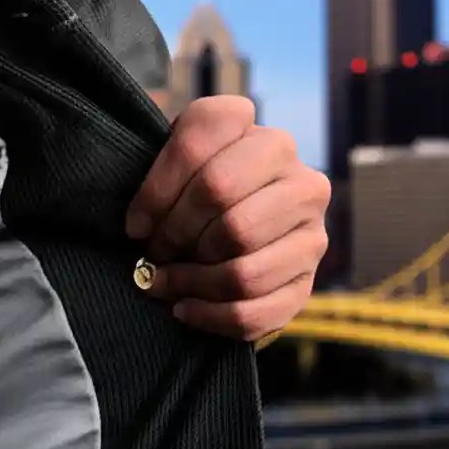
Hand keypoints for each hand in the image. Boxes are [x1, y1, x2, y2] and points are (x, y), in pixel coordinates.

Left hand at [125, 96, 330, 340]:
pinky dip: (211, 315)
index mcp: (258, 132)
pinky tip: (186, 309)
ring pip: (242, 259)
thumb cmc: (197, 200)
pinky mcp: (309, 278)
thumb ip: (159, 177)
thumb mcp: (178, 171)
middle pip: (220, 194)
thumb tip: (141, 228)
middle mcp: (297, 172)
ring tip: (164, 283)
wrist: (243, 238)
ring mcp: (312, 227)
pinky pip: (256, 308)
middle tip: (153, 253)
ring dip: (190, 280)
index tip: (136, 223)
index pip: (199, 138)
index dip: (158, 186)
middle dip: (174, 232)